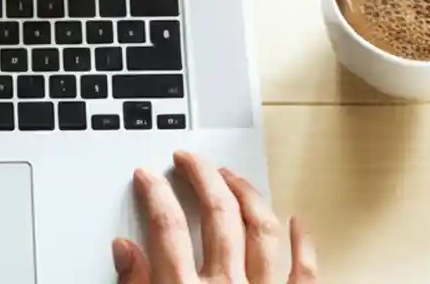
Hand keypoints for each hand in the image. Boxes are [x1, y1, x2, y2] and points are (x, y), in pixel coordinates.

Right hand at [114, 151, 318, 283]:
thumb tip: (125, 251)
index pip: (167, 229)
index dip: (155, 195)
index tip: (148, 175)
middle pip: (217, 214)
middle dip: (202, 177)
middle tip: (190, 158)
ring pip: (260, 230)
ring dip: (246, 196)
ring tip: (231, 177)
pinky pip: (304, 271)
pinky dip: (303, 244)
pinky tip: (297, 222)